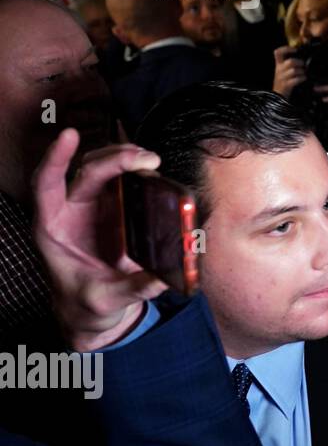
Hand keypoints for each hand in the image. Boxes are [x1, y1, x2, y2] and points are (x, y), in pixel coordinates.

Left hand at [31, 129, 168, 351]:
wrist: (91, 311)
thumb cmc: (86, 305)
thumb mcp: (104, 301)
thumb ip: (132, 288)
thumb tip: (162, 277)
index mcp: (53, 229)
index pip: (46, 185)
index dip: (55, 158)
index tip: (70, 135)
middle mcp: (69, 211)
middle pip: (85, 170)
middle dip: (114, 158)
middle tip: (145, 159)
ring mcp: (92, 208)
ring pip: (102, 168)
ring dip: (125, 157)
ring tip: (150, 160)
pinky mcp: (114, 210)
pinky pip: (123, 181)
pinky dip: (136, 171)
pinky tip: (151, 169)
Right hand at [272, 45, 305, 96]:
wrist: (277, 97)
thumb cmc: (283, 83)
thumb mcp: (283, 72)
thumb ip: (289, 65)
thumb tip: (302, 59)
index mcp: (278, 65)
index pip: (278, 52)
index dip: (286, 49)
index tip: (295, 50)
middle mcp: (279, 70)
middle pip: (290, 61)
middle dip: (300, 63)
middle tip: (303, 66)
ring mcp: (282, 78)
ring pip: (294, 70)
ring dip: (302, 72)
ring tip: (304, 74)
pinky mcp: (286, 85)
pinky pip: (296, 79)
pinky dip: (302, 78)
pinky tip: (303, 79)